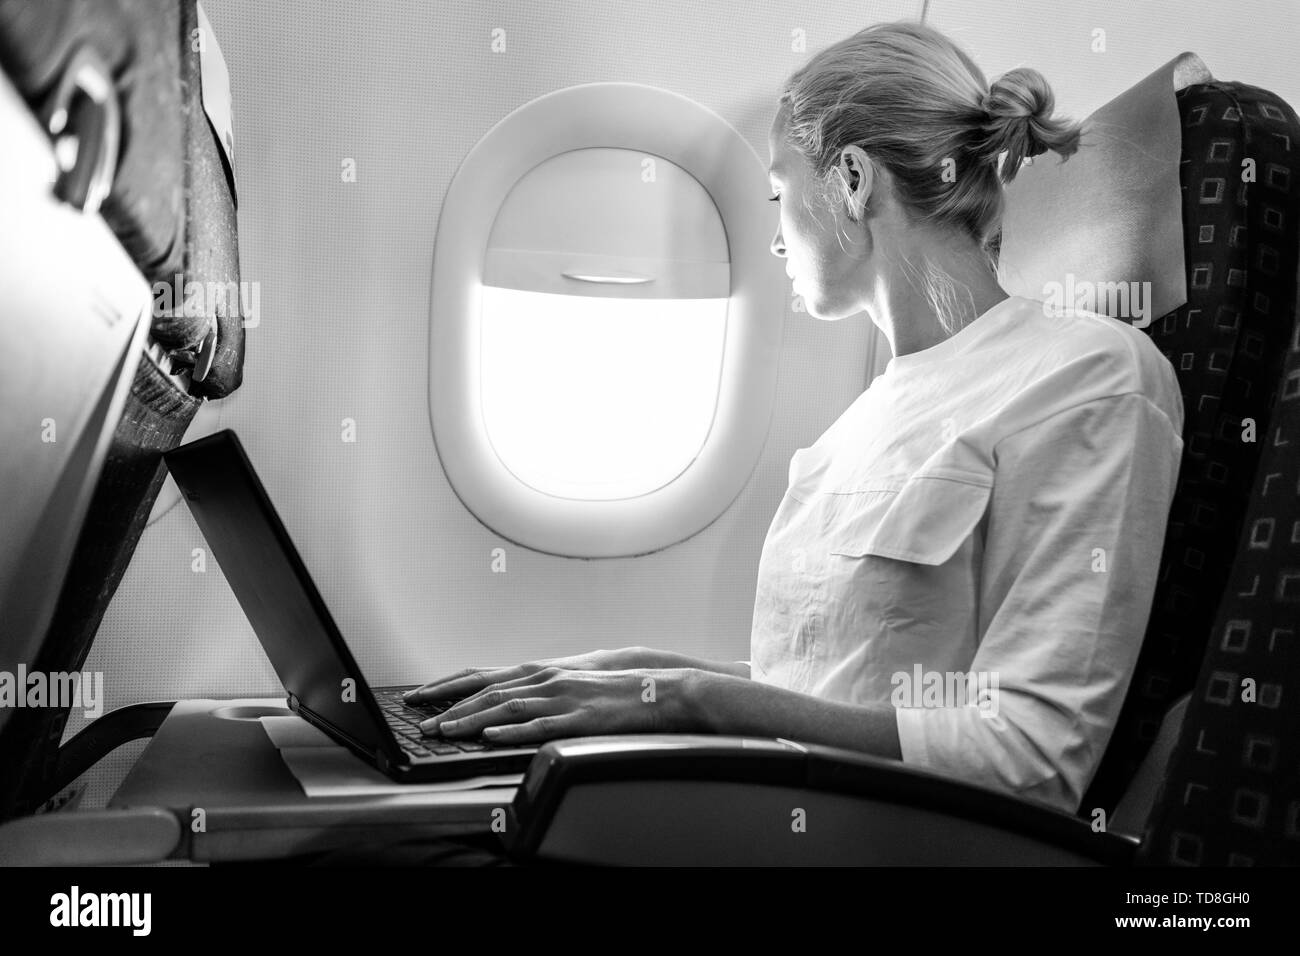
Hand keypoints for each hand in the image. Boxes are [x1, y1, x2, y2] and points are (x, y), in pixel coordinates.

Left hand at [418, 667, 693, 745]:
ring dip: (472, 719)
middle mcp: (544, 680)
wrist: (652, 687)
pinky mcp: (578, 718)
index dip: (449, 686)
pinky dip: (512, 731)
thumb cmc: (608, 691)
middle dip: (451, 707)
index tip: (420, 696)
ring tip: (446, 730)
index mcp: (539, 673)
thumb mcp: (567, 685)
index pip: (483, 677)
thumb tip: (501, 708)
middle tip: (423, 722)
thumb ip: (536, 694)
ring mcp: (561, 698)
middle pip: (488, 692)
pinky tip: (492, 737)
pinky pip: (539, 725)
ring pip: (507, 707)